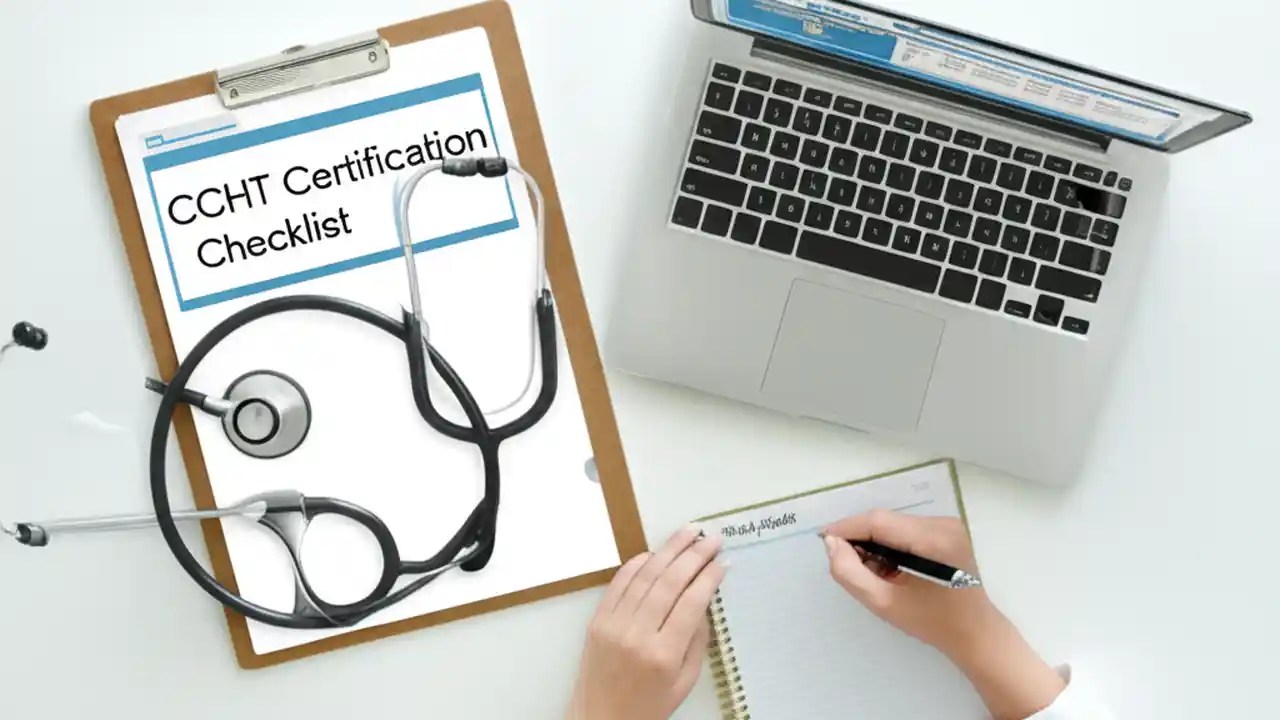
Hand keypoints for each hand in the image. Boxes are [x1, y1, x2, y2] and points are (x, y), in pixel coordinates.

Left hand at [567, 526, 726, 719]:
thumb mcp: (685, 683)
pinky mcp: (597, 620)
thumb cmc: (648, 707)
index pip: (691, 603)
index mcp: (663, 655)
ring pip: (645, 576)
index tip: (723, 562)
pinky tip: (654, 552)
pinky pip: (619, 583)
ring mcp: (613, 624)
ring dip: (668, 550)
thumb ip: (697, 641)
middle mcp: (636, 634)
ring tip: (689, 532)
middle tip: (713, 537)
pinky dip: (637, 564)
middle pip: (670, 582)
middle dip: (694, 555)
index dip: (709, 578)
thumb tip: (703, 601)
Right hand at [821, 510, 995, 656]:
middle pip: (886, 521)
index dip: (846, 527)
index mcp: (933, 541)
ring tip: (872, 572)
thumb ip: (851, 573)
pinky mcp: (947, 530)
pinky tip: (891, 568)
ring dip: (875, 542)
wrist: (975, 632)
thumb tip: (831, 544)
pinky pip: (906, 529)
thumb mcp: (884, 603)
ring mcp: (947, 525)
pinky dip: (891, 543)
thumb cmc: (932, 622)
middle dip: (861, 538)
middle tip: (848, 566)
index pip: (878, 521)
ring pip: (894, 523)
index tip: (823, 540)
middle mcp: (943, 524)